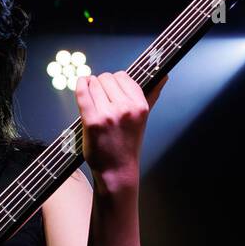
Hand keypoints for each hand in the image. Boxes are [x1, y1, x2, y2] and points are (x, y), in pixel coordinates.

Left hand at [75, 72, 167, 192]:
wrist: (117, 169)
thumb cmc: (128, 143)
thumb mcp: (143, 118)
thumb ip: (152, 94)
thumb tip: (164, 76)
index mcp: (140, 106)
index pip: (123, 76)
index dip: (114, 81)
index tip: (110, 90)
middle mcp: (126, 108)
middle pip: (106, 78)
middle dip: (101, 84)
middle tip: (101, 98)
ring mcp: (108, 115)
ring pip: (94, 84)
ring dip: (90, 87)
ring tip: (93, 99)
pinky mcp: (92, 122)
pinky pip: (83, 94)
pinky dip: (80, 85)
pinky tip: (81, 84)